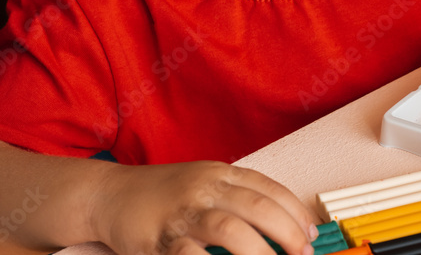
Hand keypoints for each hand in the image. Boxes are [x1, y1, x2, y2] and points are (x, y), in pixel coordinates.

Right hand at [94, 160, 320, 254]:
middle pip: (257, 207)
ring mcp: (182, 213)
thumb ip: (237, 197)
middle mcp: (204, 188)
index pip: (269, 189)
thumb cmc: (162, 193)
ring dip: (259, 252)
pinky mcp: (160, 239)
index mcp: (220, 173)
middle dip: (288, 233)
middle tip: (303, 253)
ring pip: (229, 229)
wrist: (109, 195)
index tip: (311, 234)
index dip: (295, 212)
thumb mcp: (204, 182)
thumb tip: (282, 222)